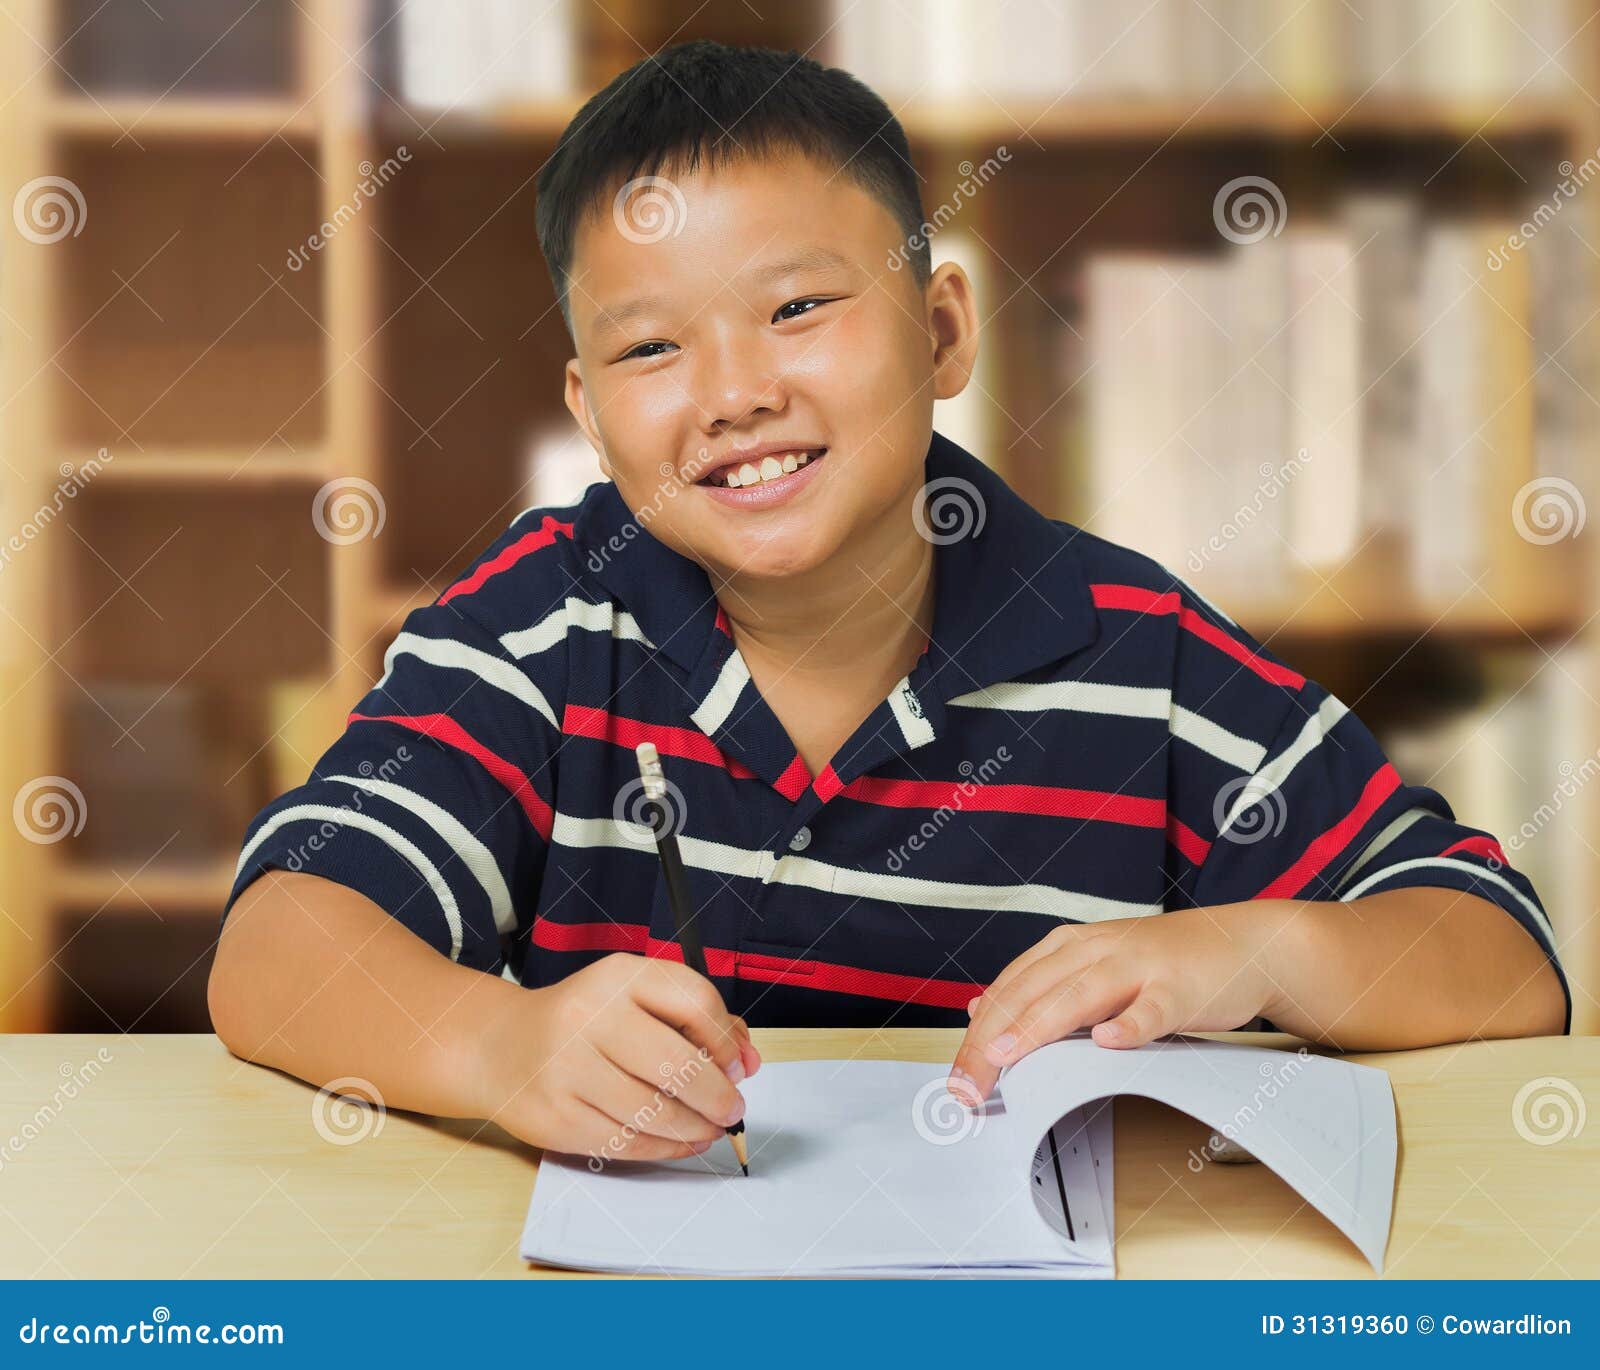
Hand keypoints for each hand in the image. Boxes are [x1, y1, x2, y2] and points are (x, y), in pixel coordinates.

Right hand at [476, 953, 760, 1161]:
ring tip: (709, 1129)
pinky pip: (625, 1142)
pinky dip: (664, 1148)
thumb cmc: (585, 1021)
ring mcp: (569, 1068)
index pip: (694, 1000)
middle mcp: (590, 1015)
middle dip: (717, 1094)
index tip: (738, 1065)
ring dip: (695, 1127)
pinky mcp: (557, 1116)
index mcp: (619, 976)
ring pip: (654, 1111)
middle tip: (732, 1108)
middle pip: (677, 1063)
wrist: (501, 1046)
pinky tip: (680, 1142)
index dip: (727, 1039)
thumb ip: (697, 1020)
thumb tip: (747, 1061)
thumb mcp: (635, 997)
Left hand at [948, 904, 1283, 1105]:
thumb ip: (1040, 987)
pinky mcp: (1179, 988)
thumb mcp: (1091, 966)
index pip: (1009, 990)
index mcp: (1068, 947)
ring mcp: (1138, 966)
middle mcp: (1095, 950)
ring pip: (1080, 995)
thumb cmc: (1162, 964)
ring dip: (1040, 1026)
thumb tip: (982, 1012)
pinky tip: (1110, 1042)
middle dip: (993, 1042)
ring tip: (1008, 1055)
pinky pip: (1151, 1009)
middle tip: (969, 1087)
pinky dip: (1130, 1025)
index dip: (978, 1035)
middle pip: (1032, 994)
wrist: (1241, 943)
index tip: (959, 1080)